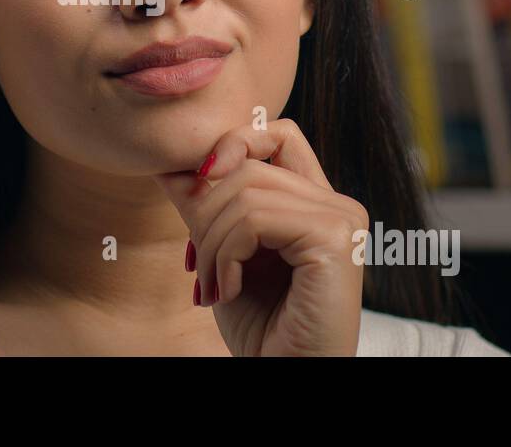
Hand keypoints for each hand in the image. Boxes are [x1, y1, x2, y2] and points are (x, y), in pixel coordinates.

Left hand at [153, 119, 367, 355]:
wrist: (283, 376)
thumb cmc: (260, 327)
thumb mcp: (222, 252)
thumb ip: (205, 204)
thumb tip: (168, 163)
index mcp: (317, 202)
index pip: (276, 133)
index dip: (231, 145)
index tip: (194, 186)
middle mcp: (338, 204)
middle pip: (248, 165)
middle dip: (204, 215)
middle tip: (198, 269)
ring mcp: (342, 219)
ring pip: (246, 191)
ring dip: (211, 244)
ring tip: (213, 285)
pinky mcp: (336, 239)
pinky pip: (255, 218)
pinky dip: (226, 255)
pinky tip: (230, 290)